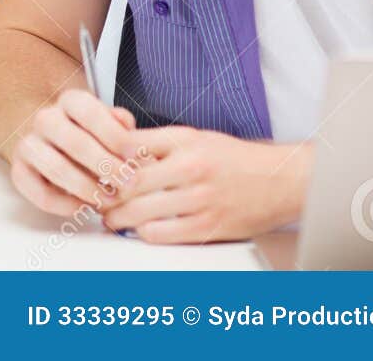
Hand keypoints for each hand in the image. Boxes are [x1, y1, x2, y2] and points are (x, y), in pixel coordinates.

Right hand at [10, 88, 140, 216]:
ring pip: (56, 169)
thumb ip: (120, 124)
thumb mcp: (109, 122)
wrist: (53, 143)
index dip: (115, 135)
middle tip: (129, 183)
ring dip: (88, 188)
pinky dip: (66, 205)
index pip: (89, 112)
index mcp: (69, 101)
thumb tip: (127, 126)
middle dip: (106, 165)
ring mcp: (28, 145)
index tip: (137, 155)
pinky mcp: (19, 172)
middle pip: (75, 142)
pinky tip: (85, 206)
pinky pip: (41, 194)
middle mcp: (45, 119)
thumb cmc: (91, 135)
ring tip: (110, 200)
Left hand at [103, 126, 311, 242]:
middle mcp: (190, 169)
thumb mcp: (193, 137)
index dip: (101, 157)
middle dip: (103, 192)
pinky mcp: (207, 227)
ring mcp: (199, 200)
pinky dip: (143, 233)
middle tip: (94, 196)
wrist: (281, 180)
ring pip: (138, 213)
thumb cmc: (234, 158)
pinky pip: (160, 234)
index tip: (91, 165)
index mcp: (183, 141)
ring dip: (117, 217)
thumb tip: (115, 150)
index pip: (125, 146)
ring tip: (111, 216)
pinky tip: (139, 228)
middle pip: (126, 183)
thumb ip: (155, 143)